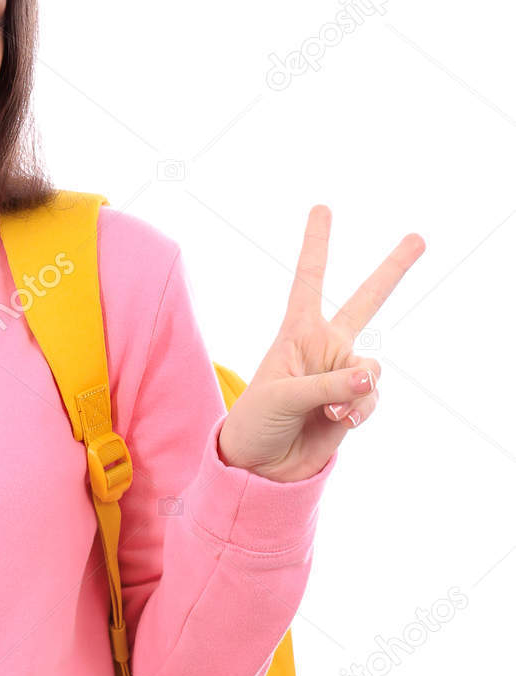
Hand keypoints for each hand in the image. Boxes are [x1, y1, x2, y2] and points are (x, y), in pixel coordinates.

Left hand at [216, 204, 426, 482]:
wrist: (260, 467)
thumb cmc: (256, 422)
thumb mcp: (282, 397)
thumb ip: (328, 385)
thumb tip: (368, 377)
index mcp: (296, 333)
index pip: (309, 280)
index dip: (317, 244)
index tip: (322, 208)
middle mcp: (323, 348)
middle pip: (366, 302)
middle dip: (393, 270)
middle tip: (419, 238)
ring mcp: (340, 376)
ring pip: (370, 371)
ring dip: (355, 392)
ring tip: (326, 412)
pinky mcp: (352, 405)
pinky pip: (371, 399)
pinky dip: (360, 411)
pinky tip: (338, 423)